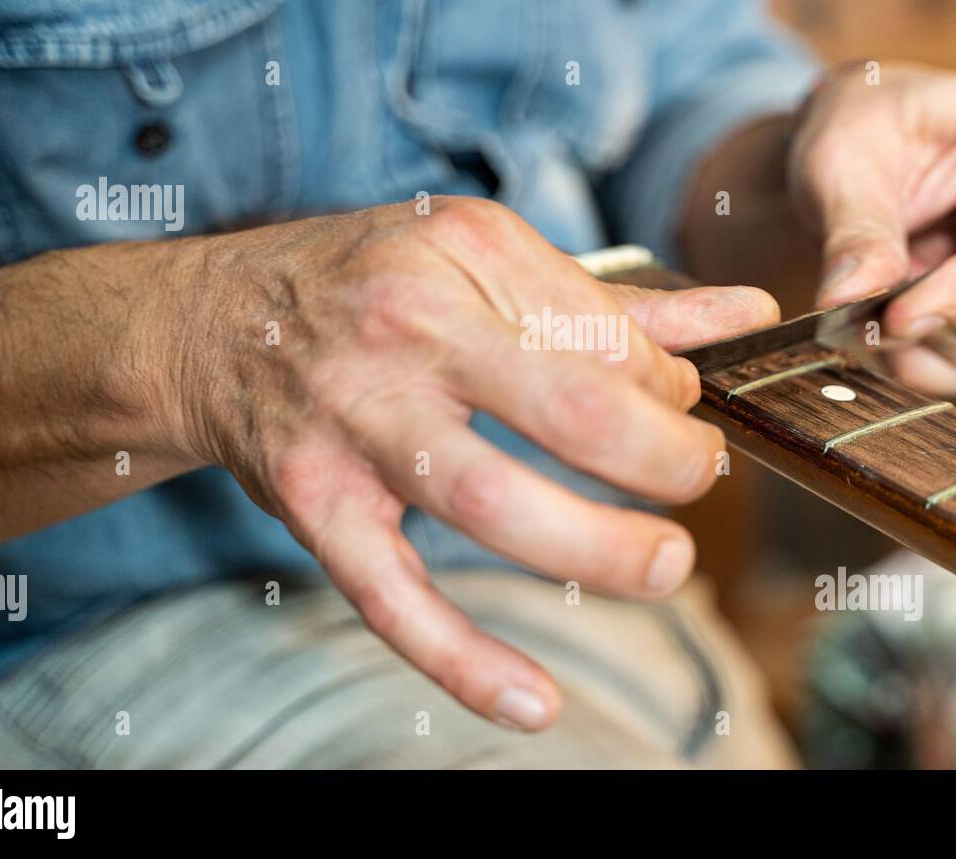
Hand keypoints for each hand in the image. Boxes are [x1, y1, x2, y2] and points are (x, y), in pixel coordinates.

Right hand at [172, 197, 778, 729]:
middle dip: (661, 459)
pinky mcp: (316, 508)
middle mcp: (407, 340)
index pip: (603, 334)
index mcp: (462, 263)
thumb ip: (613, 301)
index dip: (667, 383)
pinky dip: (461, 660)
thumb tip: (743, 314)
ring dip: (595, 548)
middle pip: (566, 410)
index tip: (682, 411)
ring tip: (662, 567)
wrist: (211, 323)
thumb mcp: (482, 254)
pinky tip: (535, 702)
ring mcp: (356, 428)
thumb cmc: (366, 283)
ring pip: (489, 503)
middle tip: (701, 480)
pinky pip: (390, 597)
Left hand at [789, 62, 955, 394]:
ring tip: (873, 316)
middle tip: (868, 315)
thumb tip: (844, 300)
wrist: (861, 146)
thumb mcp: (841, 164)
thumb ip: (854, 233)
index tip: (893, 314)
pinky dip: (941, 364)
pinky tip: (895, 331)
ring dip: (939, 351)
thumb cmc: (863, 128)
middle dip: (948, 328)